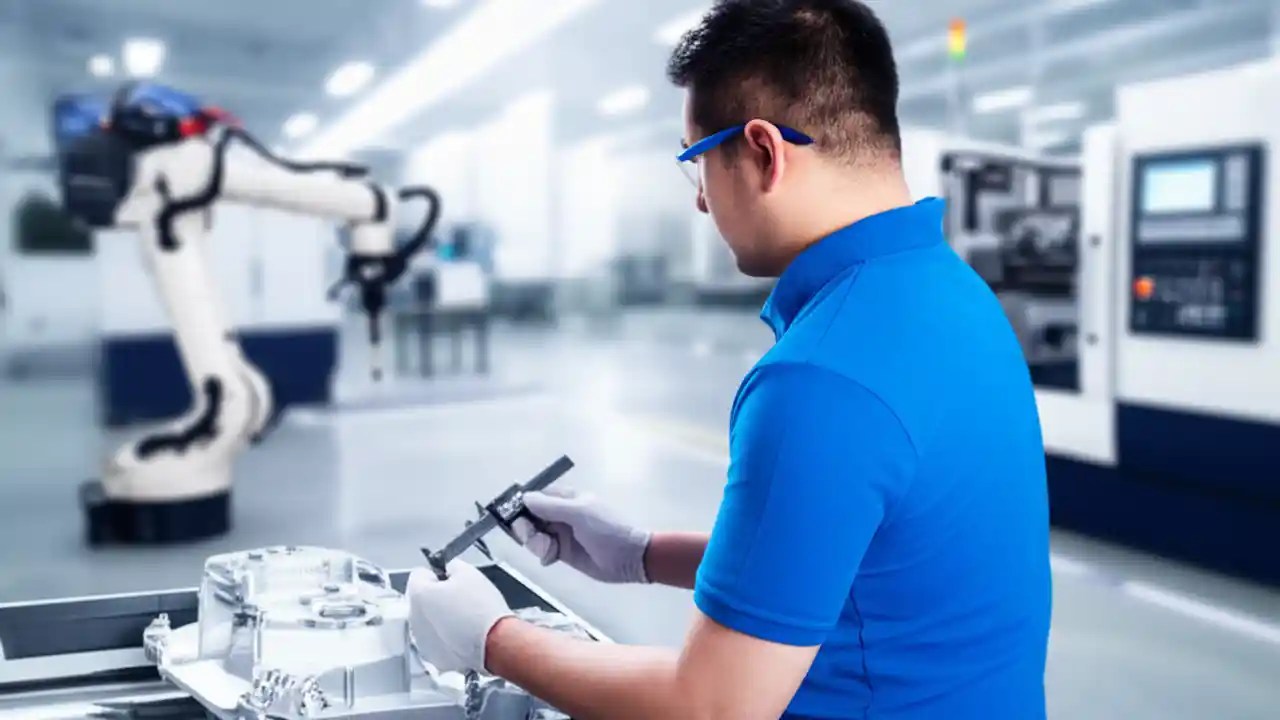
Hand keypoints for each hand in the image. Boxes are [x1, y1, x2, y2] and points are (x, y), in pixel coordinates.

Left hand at [407, 560, 513, 672]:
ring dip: (441, 619)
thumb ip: (453, 566)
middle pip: (422, 600)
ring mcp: (422, 641)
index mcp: (419, 594)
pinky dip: (447, 638)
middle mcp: (415, 619)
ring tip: (466, 619)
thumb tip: (450, 569)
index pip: (419, 574)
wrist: (497, 643)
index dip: (437, 574)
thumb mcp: (470, 573)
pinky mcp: (434, 657)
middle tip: (461, 600)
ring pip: (428, 623)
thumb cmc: (483, 611)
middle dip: (438, 598)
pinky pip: (437, 642)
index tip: (449, 578)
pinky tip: (464, 635)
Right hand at [512, 488, 651, 583]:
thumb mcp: (579, 513)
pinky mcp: (563, 552)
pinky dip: (543, 554)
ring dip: (536, 543)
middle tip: (534, 537)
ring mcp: (562, 533)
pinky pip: (543, 550)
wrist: (628, 558)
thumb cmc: (606, 529)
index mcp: (567, 498)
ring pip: (534, 535)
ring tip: (549, 551)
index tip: (514, 516)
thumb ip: (550, 506)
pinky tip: (551, 558)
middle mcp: (561, 514)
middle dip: (528, 528)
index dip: (523, 506)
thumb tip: (524, 497)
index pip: (536, 497)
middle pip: (531, 517)